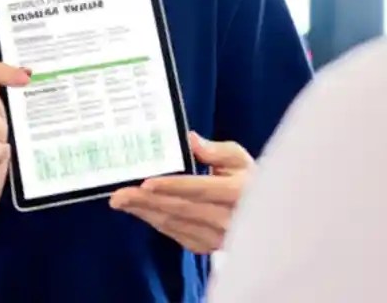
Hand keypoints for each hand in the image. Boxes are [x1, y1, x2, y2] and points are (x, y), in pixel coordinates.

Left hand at [109, 132, 253, 253]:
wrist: (268, 219)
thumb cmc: (250, 182)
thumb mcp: (241, 160)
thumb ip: (217, 150)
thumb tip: (190, 140)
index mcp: (237, 192)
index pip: (200, 189)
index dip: (173, 186)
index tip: (146, 182)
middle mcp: (228, 219)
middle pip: (181, 209)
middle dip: (147, 201)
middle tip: (119, 194)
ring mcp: (217, 237)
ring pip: (175, 224)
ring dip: (145, 212)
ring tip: (121, 201)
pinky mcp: (207, 247)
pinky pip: (176, 234)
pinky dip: (155, 221)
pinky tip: (138, 210)